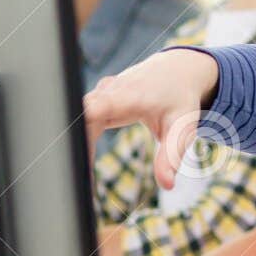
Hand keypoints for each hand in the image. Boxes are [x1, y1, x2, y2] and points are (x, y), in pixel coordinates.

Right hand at [84, 49, 219, 189]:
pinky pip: (82, 119)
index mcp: (130, 96)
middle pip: (79, 117)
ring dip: (75, 145)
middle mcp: (110, 91)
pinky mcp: (99, 99)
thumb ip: (172, 156)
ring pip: (78, 118)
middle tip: (78, 181)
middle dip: (73, 147)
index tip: (76, 160)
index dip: (78, 132)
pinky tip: (84, 163)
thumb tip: (167, 185)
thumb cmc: (180, 99)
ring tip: (80, 177)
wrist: (178, 70)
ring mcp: (102, 93)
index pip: (93, 110)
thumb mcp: (182, 127)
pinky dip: (81, 140)